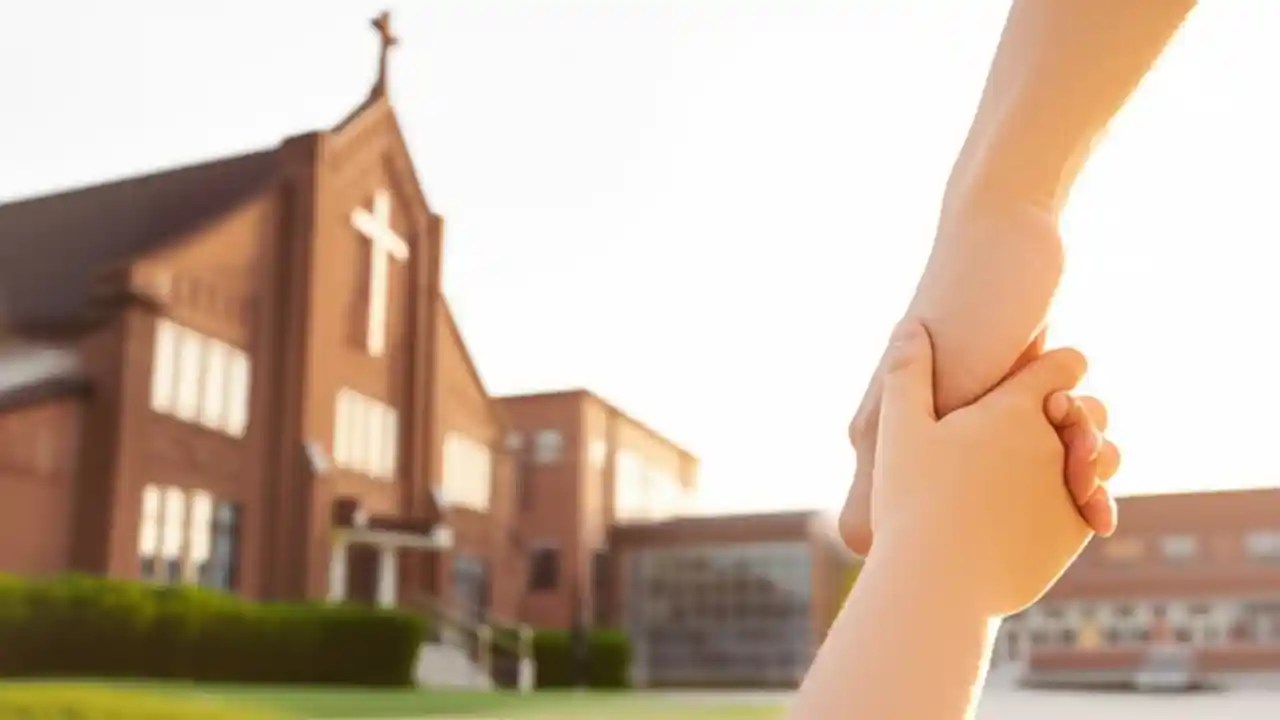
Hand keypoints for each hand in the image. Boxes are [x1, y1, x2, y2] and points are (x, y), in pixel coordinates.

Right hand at [841, 330, 1120, 555]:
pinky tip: (1049, 505)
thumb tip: (913, 325)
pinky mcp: (1076, 533)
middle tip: (1042, 421)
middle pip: (1091, 410)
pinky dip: (1084, 500)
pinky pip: (1098, 505)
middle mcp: (1056, 444)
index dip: (1056, 362)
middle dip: (1073, 411)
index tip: (1040, 369)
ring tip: (1055, 463)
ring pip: (1107, 457)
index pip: (1066, 365)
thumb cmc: (911, 502)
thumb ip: (907, 372)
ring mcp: (1071, 490)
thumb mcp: (898, 429)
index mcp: (1016, 410)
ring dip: (1088, 454)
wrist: (939, 584)